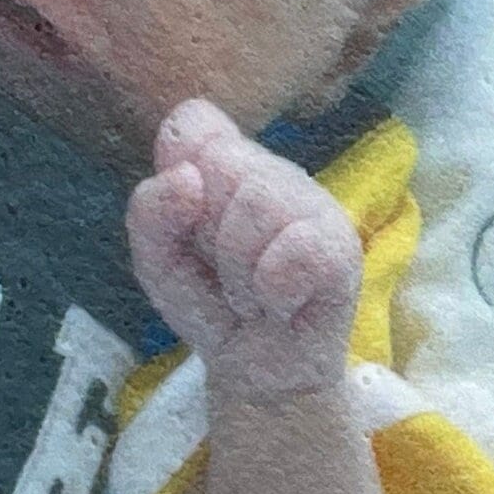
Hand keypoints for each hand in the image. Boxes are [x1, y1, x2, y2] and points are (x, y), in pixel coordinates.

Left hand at [128, 101, 364, 403]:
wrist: (255, 371)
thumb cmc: (211, 304)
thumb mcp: (158, 261)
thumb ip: (149, 212)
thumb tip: (186, 178)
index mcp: (229, 160)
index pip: (194, 122)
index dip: (180, 173)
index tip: (188, 223)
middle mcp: (276, 172)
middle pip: (222, 163)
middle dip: (207, 234)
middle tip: (225, 271)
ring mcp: (315, 206)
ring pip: (259, 204)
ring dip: (239, 271)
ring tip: (252, 293)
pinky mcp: (343, 248)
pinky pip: (298, 249)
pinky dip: (274, 290)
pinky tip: (281, 305)